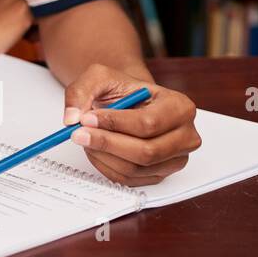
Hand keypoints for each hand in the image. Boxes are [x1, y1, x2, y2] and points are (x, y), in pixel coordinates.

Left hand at [63, 63, 200, 185]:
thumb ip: (82, 91)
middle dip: (106, 143)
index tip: (86, 119)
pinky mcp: (160, 175)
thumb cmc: (122, 90)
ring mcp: (175, 159)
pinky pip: (129, 179)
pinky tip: (95, 149)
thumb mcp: (100, 77)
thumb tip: (72, 118)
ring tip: (85, 138)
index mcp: (179, 106)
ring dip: (103, 155)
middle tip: (77, 134)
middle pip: (146, 152)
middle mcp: (185, 136)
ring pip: (136, 168)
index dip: (114, 124)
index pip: (148, 123)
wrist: (129, 103)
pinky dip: (105, 166)